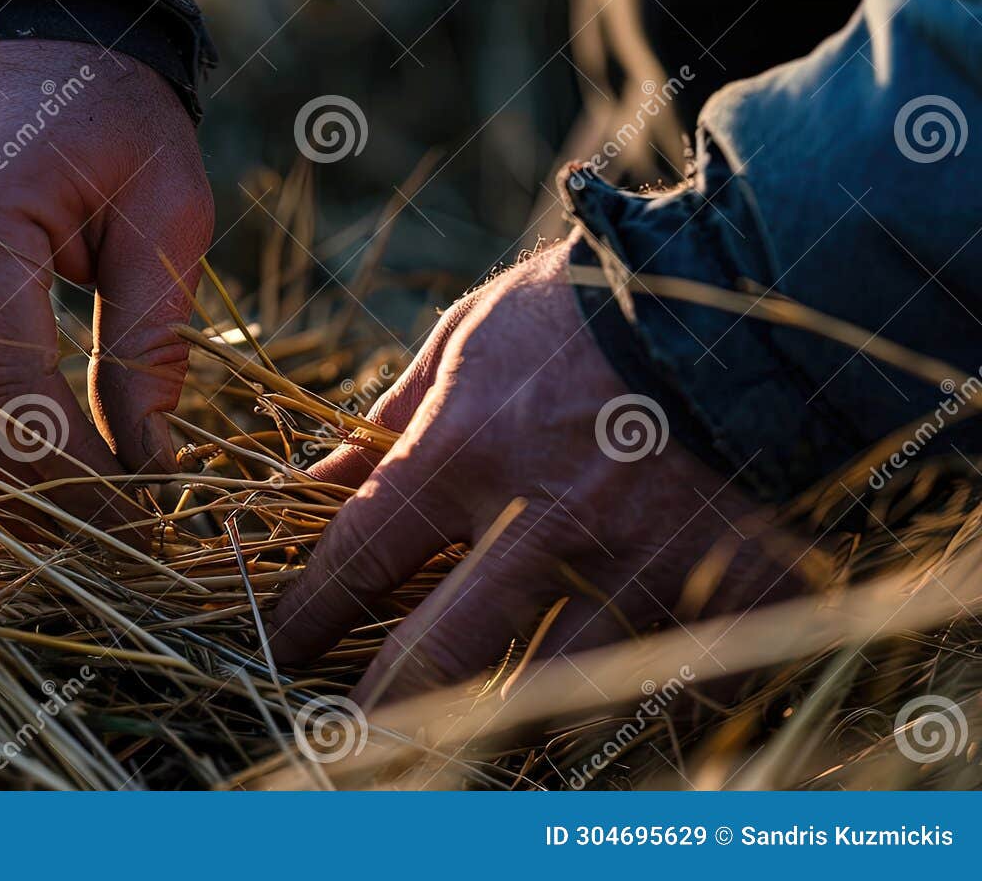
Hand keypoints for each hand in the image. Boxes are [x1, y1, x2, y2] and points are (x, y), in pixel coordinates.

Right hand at [0, 39, 211, 532]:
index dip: (74, 480)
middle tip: (102, 533)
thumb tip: (150, 462)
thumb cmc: (101, 107)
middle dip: (27, 500)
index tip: (136, 519)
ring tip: (59, 503)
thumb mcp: (163, 206)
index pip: (12, 400)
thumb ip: (151, 338)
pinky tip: (5, 433)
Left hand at [267, 237, 812, 703]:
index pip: (359, 560)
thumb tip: (314, 482)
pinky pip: (666, 683)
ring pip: (548, 691)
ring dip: (496, 722)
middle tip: (346, 741)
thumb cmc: (584, 308)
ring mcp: (639, 563)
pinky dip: (624, 700)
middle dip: (379, 710)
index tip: (284, 647)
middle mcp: (544, 522)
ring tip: (461, 740)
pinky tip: (595, 703)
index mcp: (468, 451)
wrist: (748, 290)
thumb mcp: (466, 339)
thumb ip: (388, 420)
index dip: (307, 616)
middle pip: (438, 655)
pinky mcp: (729, 587)